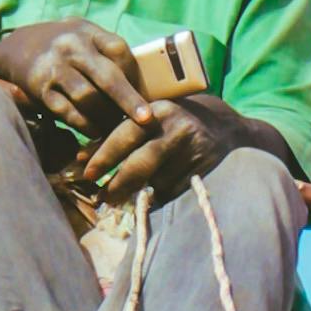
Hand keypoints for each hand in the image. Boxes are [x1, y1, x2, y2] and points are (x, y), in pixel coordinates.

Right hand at [0, 16, 146, 153]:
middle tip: (147, 120)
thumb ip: (105, 51)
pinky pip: (68, 112)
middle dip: (130, 101)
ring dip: (107, 117)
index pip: (119, 50)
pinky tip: (96, 131)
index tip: (146, 93)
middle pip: (108, 76)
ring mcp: (54, 68)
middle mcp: (70, 46)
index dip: (135, 74)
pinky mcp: (39, 89)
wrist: (12, 48)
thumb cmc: (61, 46)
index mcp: (86, 31)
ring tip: (118, 128)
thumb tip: (143, 83)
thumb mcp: (81, 35)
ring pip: (89, 98)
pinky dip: (85, 125)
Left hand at [72, 88, 242, 201]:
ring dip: (135, 194)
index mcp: (160, 111)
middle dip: (117, 183)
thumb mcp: (152, 118)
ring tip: (117, 198)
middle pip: (141, 163)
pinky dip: (156, 198)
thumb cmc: (177, 122)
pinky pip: (172, 193)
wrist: (228, 130)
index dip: (104, 155)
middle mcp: (177, 131)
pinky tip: (150, 197)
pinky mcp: (203, 174)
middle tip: (101, 197)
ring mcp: (193, 154)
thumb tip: (82, 159)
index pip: (126, 134)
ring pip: (155, 182)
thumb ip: (121, 133)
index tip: (86, 173)